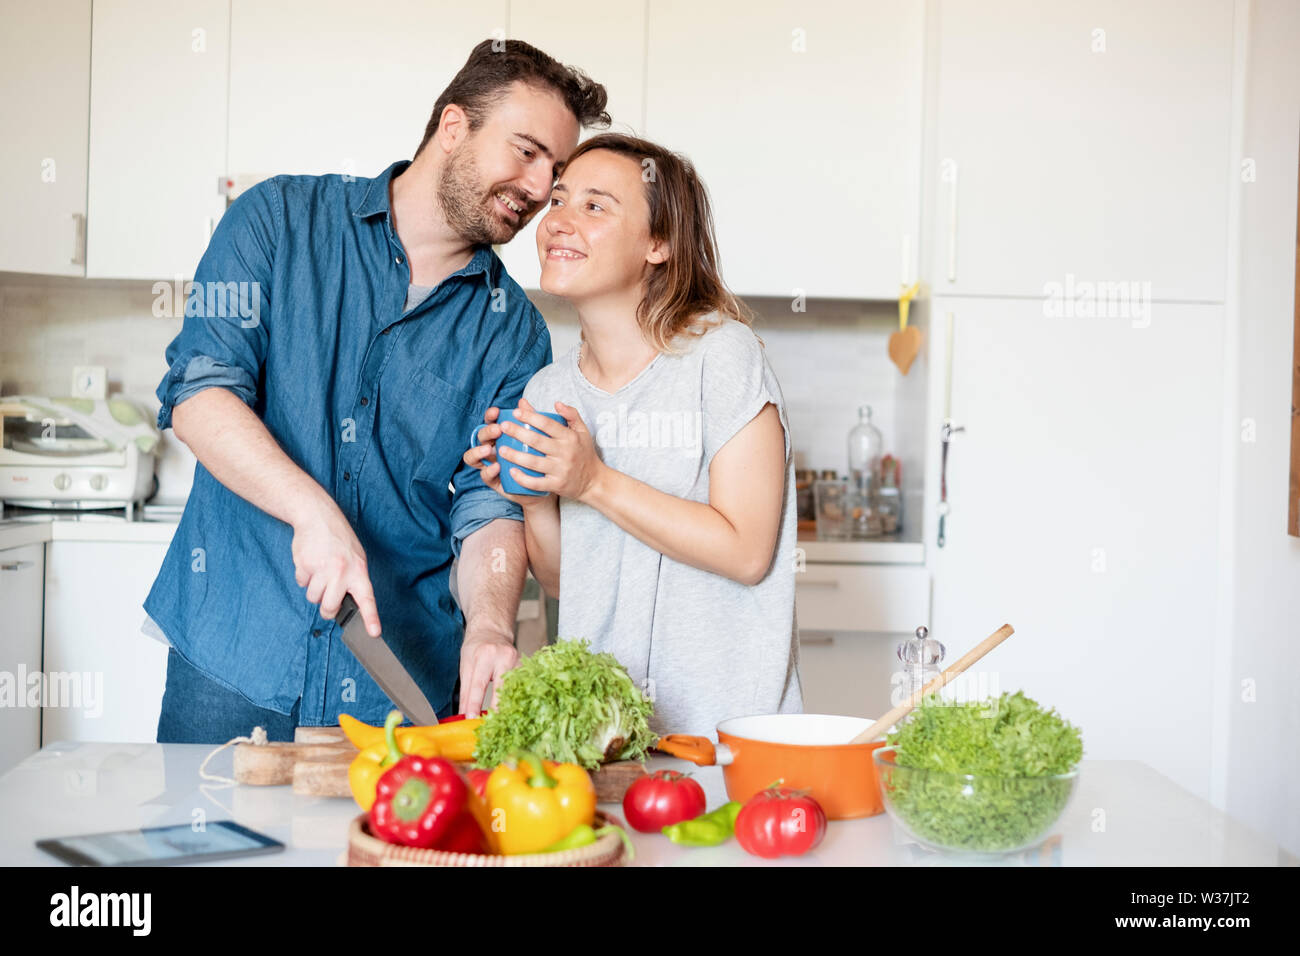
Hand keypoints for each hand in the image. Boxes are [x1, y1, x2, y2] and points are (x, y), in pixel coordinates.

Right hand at [290, 495, 381, 636]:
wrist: (318, 517)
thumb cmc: (339, 540)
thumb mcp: (356, 558)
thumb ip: (353, 580)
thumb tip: (347, 604)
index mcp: (358, 571)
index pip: (367, 599)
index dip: (371, 618)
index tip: (374, 633)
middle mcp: (341, 572)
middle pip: (329, 607)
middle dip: (326, 608)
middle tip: (327, 598)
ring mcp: (322, 569)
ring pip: (313, 597)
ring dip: (314, 590)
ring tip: (320, 571)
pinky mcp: (304, 565)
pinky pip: (301, 583)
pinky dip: (304, 577)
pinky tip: (310, 563)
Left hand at [458, 624, 518, 714]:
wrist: (493, 630)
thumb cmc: (477, 648)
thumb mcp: (465, 665)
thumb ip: (465, 691)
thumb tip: (463, 715)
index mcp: (485, 655)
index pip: (478, 685)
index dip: (474, 705)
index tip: (471, 720)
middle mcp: (504, 657)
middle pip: (502, 689)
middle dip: (497, 710)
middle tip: (491, 727)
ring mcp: (518, 661)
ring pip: (515, 688)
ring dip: (510, 706)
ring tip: (504, 723)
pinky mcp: (526, 667)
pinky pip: (522, 686)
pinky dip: (517, 699)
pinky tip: (514, 711)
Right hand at [461, 404, 553, 508]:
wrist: (543, 485)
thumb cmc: (538, 458)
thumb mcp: (536, 439)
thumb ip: (529, 420)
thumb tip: (523, 401)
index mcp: (499, 436)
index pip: (490, 422)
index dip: (490, 416)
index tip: (497, 411)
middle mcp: (491, 448)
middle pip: (481, 437)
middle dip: (487, 431)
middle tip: (498, 430)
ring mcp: (489, 464)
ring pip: (472, 456)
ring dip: (478, 450)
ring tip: (489, 449)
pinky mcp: (493, 480)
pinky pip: (484, 475)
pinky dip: (488, 471)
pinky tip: (496, 467)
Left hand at [497, 398, 604, 502]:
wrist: (594, 481)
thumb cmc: (585, 453)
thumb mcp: (583, 431)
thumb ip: (571, 414)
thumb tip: (556, 403)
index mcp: (570, 437)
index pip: (547, 424)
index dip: (530, 416)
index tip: (516, 412)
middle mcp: (565, 453)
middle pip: (537, 441)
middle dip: (517, 432)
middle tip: (502, 426)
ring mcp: (560, 470)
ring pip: (533, 462)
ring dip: (515, 456)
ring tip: (501, 449)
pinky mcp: (556, 485)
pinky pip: (536, 482)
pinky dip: (522, 478)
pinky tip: (510, 471)